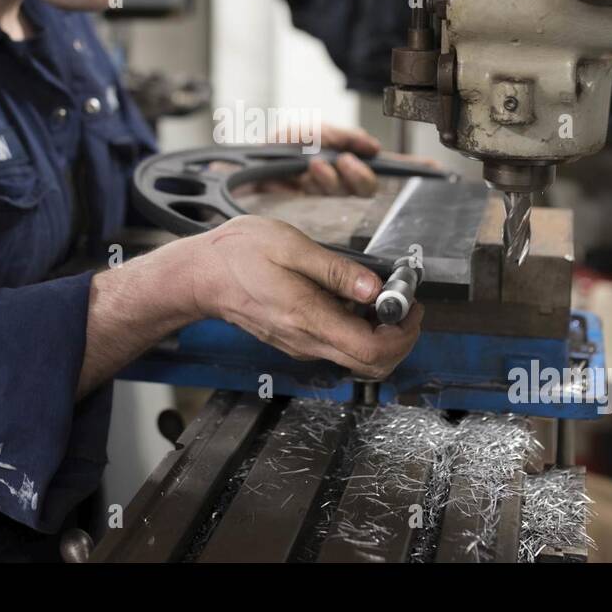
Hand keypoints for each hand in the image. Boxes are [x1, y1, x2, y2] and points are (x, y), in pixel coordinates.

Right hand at [188, 215, 423, 378]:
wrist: (200, 276)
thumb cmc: (238, 255)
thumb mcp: (290, 246)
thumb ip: (336, 269)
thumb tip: (374, 287)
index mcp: (309, 319)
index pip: (373, 352)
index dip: (404, 335)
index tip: (411, 307)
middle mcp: (308, 341)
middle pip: (372, 365)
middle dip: (401, 339)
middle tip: (406, 305)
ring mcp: (302, 345)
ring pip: (357, 358)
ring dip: (381, 334)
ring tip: (380, 296)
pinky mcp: (297, 340)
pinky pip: (339, 346)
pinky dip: (358, 329)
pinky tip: (353, 299)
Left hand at [250, 123, 440, 197]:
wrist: (238, 161)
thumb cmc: (277, 147)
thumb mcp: (311, 131)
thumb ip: (342, 135)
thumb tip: (371, 146)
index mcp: (347, 160)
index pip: (385, 166)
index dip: (410, 169)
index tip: (434, 169)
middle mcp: (339, 179)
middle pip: (367, 184)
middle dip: (359, 173)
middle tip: (345, 161)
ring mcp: (324, 191)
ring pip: (346, 188)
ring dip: (336, 174)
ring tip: (319, 163)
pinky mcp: (307, 202)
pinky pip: (325, 192)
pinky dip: (322, 178)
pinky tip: (312, 168)